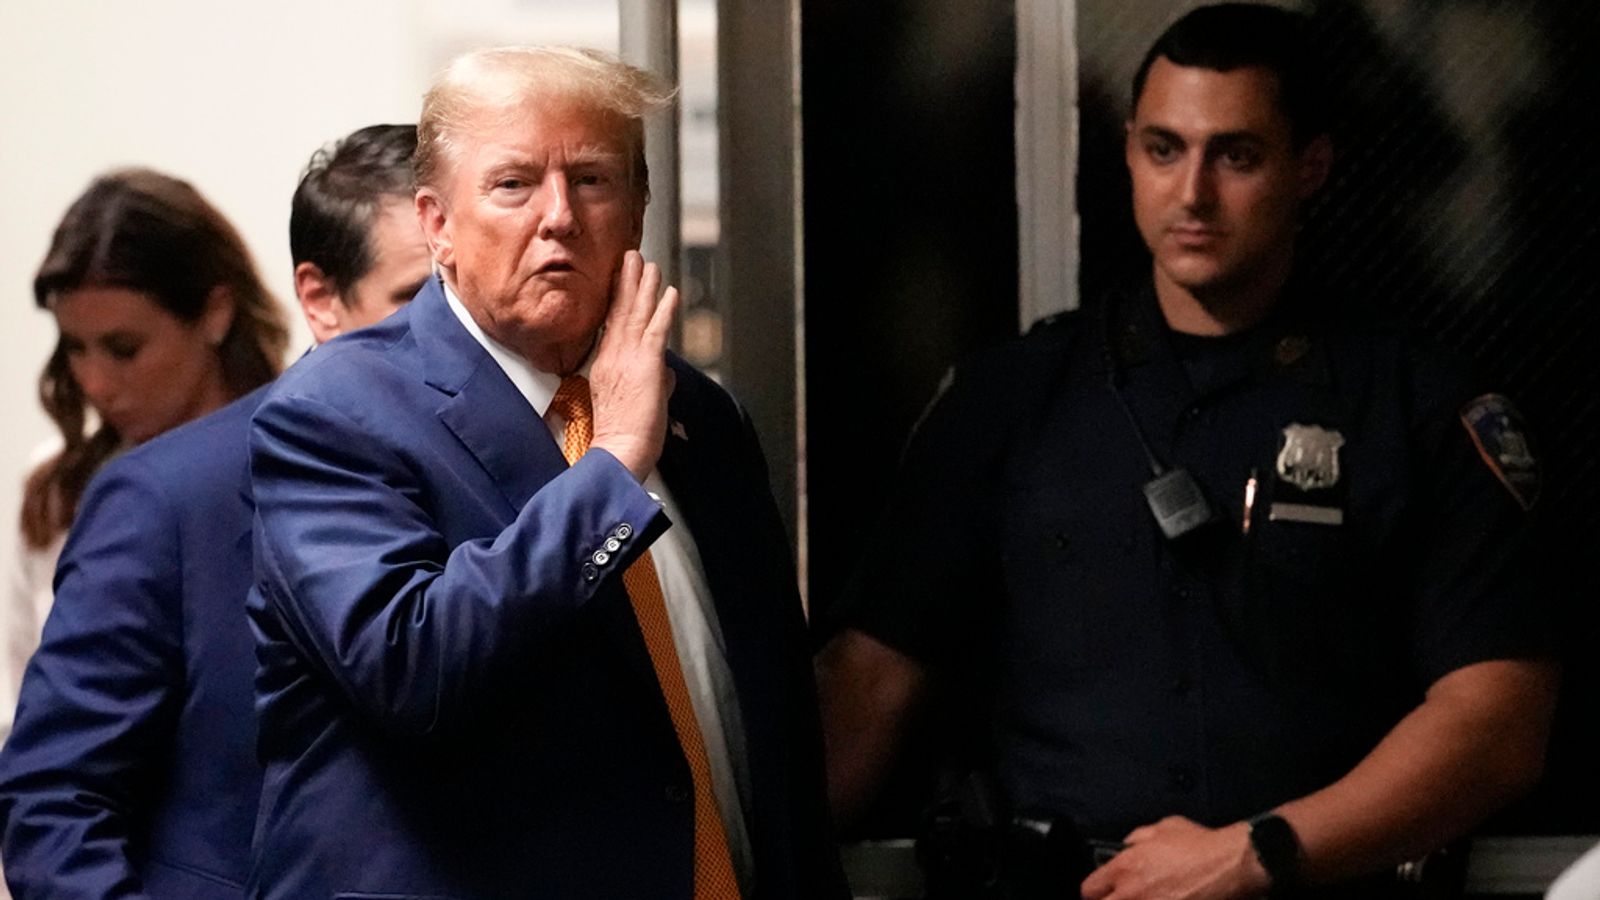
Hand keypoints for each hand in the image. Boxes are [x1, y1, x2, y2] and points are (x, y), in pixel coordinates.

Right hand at [588, 250, 679, 480]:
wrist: (618, 452)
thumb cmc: (624, 437)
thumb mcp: (637, 403)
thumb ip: (653, 383)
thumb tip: (667, 375)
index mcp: (606, 365)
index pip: (610, 324)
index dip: (616, 299)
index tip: (619, 278)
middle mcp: (612, 356)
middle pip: (620, 311)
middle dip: (628, 282)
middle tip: (631, 257)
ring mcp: (627, 358)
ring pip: (636, 314)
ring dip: (644, 287)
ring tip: (649, 264)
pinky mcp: (645, 365)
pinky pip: (655, 329)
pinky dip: (663, 309)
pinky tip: (669, 292)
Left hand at [1080, 817, 1268, 899]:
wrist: (1230, 865)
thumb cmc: (1198, 844)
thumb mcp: (1161, 828)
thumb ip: (1136, 839)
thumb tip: (1127, 847)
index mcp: (1124, 868)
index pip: (1089, 890)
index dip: (1095, 891)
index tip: (1102, 891)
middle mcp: (1132, 894)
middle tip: (1119, 898)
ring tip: (1145, 898)